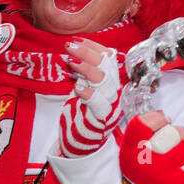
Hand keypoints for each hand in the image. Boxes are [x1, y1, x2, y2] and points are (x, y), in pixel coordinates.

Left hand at [58, 39, 122, 156]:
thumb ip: (84, 74)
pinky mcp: (101, 119)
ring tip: (71, 60)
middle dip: (89, 53)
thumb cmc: (81, 115)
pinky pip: (100, 104)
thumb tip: (75, 50)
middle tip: (71, 45)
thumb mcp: (83, 88)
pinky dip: (90, 95)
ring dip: (87, 68)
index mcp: (109, 82)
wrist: (81, 144)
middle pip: (108, 66)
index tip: (78, 39)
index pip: (109, 58)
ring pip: (105, 81)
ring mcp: (108, 105)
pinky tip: (79, 87)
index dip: (95, 47)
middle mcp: (112, 91)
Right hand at [117, 112, 183, 183]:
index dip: (157, 118)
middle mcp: (144, 160)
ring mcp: (162, 173)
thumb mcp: (132, 160)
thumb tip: (164, 117)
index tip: (163, 122)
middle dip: (180, 134)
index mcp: (129, 152)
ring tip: (179, 163)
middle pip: (173, 132)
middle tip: (178, 142)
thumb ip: (143, 139)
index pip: (143, 122)